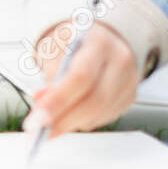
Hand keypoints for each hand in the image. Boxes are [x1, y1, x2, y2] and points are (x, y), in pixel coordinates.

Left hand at [22, 20, 137, 137]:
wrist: (102, 37)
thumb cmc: (74, 43)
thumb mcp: (56, 47)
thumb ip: (49, 74)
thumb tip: (41, 103)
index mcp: (99, 42)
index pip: (81, 76)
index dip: (58, 101)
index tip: (38, 119)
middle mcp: (120, 61)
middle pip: (95, 100)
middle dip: (64, 120)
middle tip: (40, 131)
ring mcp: (129, 80)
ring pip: (100, 113)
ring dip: (71, 123)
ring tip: (49, 125)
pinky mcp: (130, 96)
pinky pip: (105, 117)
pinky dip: (83, 121)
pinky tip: (69, 117)